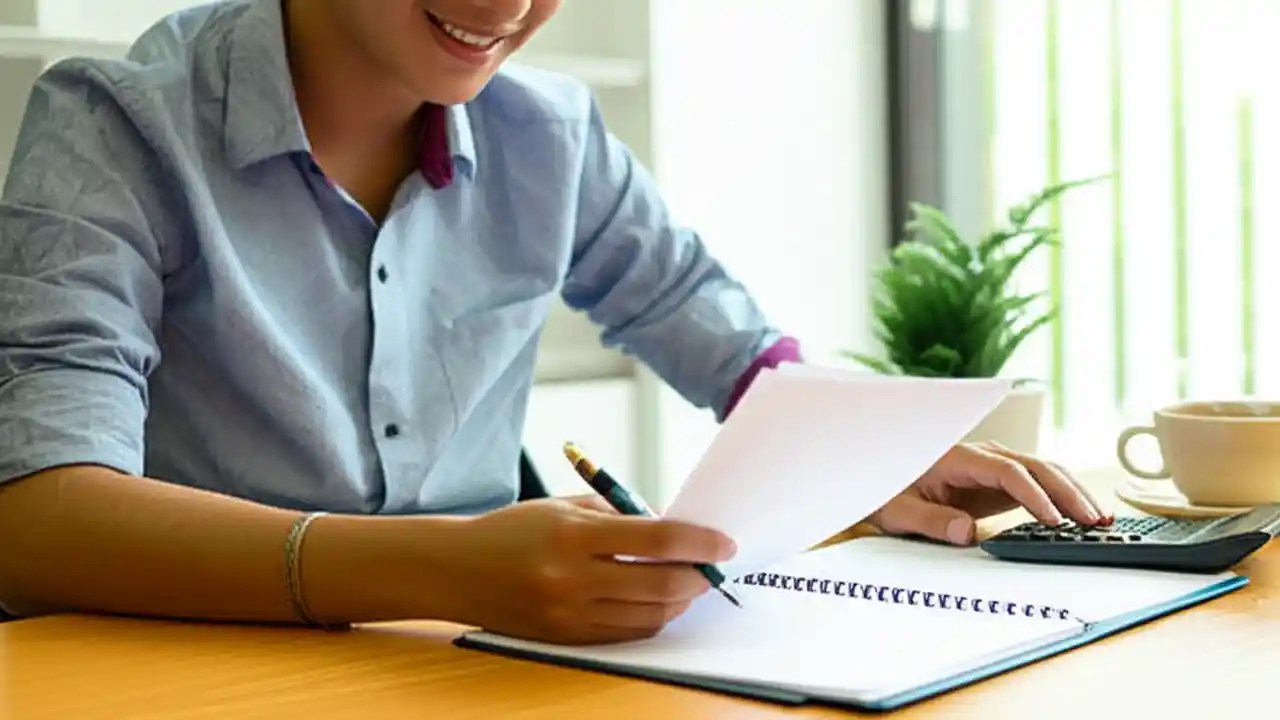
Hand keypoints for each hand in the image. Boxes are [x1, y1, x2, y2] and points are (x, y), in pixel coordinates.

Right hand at [449, 495, 735, 644]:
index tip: (725, 544)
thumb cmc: (514, 530)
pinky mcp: (565, 638)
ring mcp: (568, 614)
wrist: (455, 570)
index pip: (657, 540)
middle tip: (712, 567)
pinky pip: (625, 635)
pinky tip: (657, 602)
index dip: (699, 543)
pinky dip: (650, 619)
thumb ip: (620, 516)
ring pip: (648, 617)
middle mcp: (572, 578)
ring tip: (687, 583)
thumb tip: (676, 528)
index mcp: (574, 535)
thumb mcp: (565, 506)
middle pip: (660, 585)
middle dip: (698, 577)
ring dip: (678, 601)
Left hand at [868, 441, 1111, 545]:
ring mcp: (994, 465)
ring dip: (1073, 492)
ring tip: (1100, 519)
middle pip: (1035, 466)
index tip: (1053, 520)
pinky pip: (1038, 482)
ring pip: (1044, 471)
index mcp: (958, 458)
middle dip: (1068, 492)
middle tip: (1093, 521)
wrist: (880, 481)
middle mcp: (982, 456)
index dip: (1034, 494)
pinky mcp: (1000, 479)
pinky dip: (1063, 495)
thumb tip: (967, 531)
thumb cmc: (886, 493)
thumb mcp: (899, 512)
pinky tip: (1082, 515)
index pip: (1007, 471)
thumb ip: (931, 521)